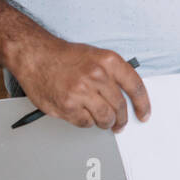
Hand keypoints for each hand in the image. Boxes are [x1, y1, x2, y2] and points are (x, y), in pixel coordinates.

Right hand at [9, 37, 149, 132]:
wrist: (35, 55)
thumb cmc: (65, 56)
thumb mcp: (97, 56)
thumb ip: (113, 74)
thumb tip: (128, 96)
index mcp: (109, 61)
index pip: (135, 87)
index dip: (143, 104)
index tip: (144, 114)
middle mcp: (97, 75)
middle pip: (120, 107)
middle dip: (122, 119)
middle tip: (120, 124)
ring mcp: (82, 91)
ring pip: (105, 119)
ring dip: (105, 123)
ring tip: (102, 121)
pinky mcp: (67, 105)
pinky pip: (86, 123)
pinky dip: (86, 122)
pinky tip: (81, 113)